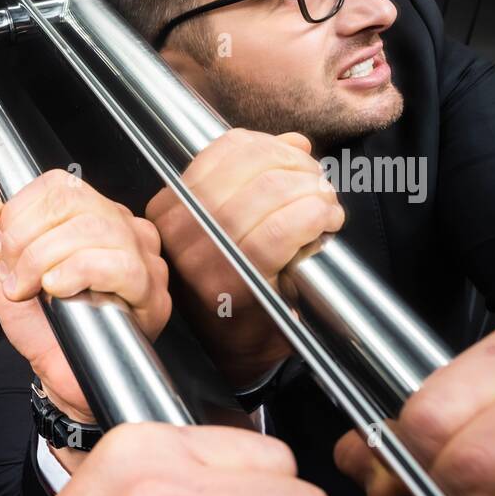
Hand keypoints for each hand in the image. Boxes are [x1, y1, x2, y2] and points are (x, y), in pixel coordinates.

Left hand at [0, 169, 170, 421]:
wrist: (59, 371)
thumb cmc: (42, 321)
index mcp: (89, 212)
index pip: (58, 185)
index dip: (20, 214)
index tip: (5, 252)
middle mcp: (121, 227)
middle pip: (72, 202)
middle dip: (26, 240)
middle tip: (16, 276)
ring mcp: (143, 258)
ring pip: (92, 229)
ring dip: (44, 261)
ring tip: (32, 290)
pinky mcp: (151, 293)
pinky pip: (117, 265)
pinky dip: (78, 273)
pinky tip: (59, 291)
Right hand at [146, 128, 342, 386]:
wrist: (234, 353)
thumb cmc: (234, 288)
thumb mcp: (231, 224)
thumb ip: (258, 177)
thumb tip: (293, 142)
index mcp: (170, 208)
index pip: (228, 149)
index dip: (275, 149)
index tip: (297, 168)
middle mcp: (178, 229)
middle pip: (255, 165)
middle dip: (301, 170)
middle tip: (319, 192)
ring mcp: (203, 257)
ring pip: (273, 189)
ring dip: (314, 193)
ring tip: (324, 211)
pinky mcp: (236, 281)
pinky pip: (285, 226)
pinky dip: (316, 217)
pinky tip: (324, 227)